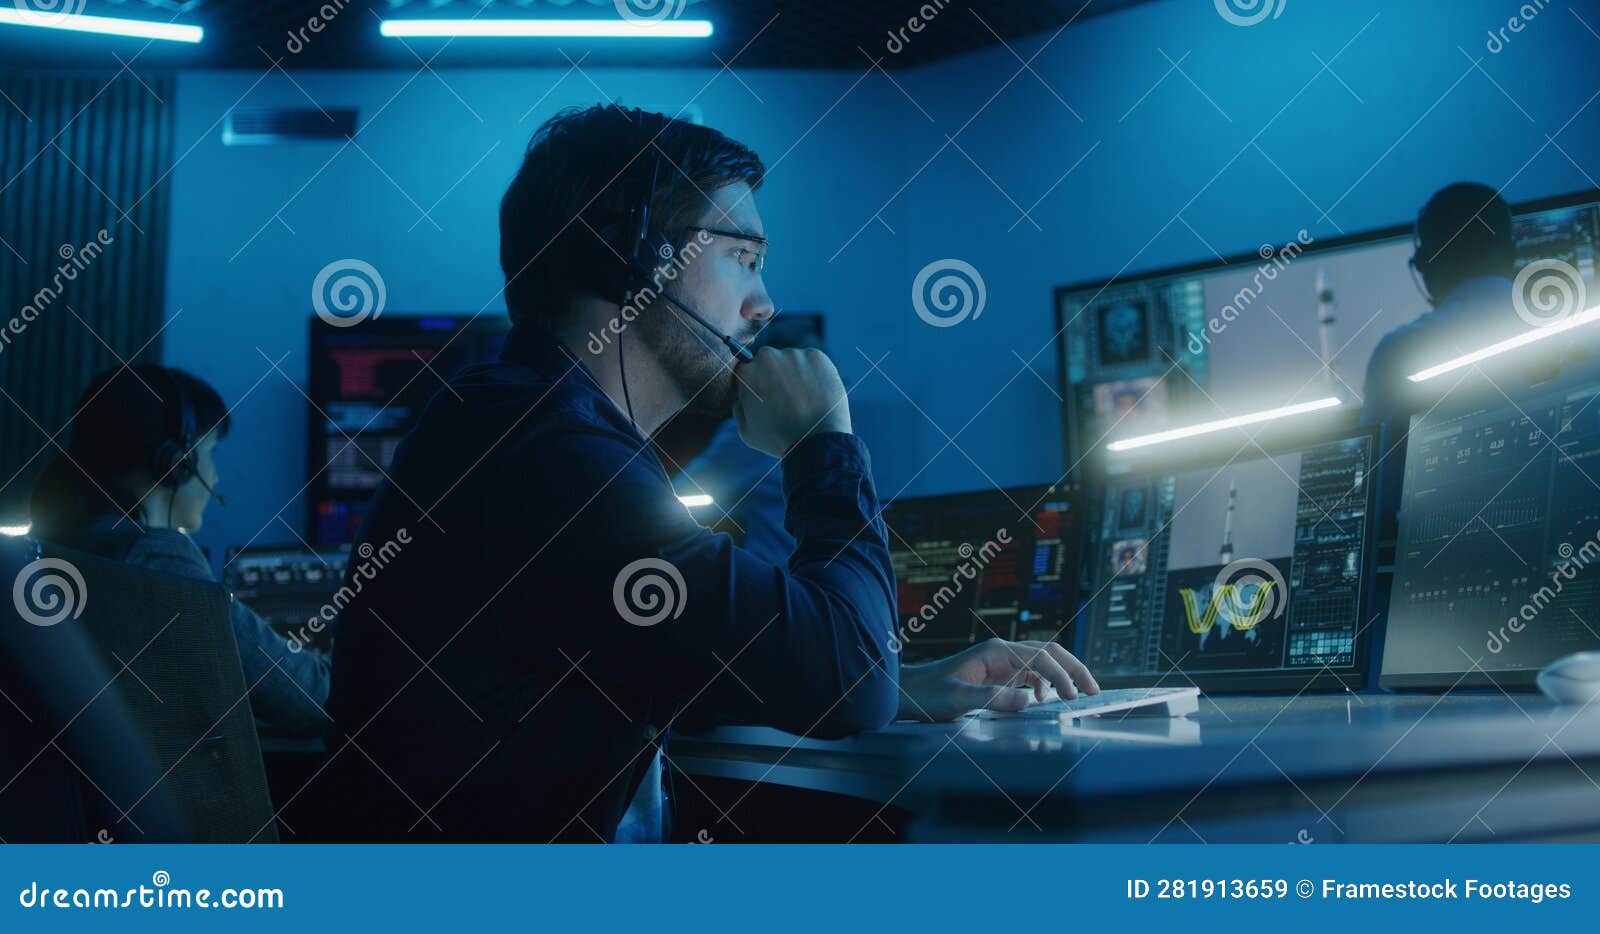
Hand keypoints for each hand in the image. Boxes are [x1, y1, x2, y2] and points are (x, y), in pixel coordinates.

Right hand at [733, 347, 851, 456]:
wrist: (816, 440)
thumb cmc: (779, 439)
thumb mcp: (746, 430)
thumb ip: (738, 408)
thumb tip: (741, 396)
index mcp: (746, 371)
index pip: (746, 368)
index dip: (755, 382)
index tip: (765, 396)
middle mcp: (768, 356)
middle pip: (768, 360)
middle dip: (774, 375)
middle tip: (786, 399)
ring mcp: (794, 354)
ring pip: (791, 360)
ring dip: (794, 373)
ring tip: (803, 399)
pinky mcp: (817, 356)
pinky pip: (812, 362)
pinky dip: (814, 373)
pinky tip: (816, 394)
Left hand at [896, 638, 1099, 721]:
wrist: (908, 693)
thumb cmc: (928, 695)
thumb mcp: (959, 700)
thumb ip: (993, 699)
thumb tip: (1030, 701)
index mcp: (995, 652)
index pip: (1040, 657)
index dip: (1061, 676)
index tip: (1073, 696)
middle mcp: (1001, 653)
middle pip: (1048, 652)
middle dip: (1073, 668)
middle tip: (1094, 689)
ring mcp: (1000, 662)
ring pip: (1042, 662)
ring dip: (1063, 675)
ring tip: (1080, 694)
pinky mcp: (997, 675)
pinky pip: (1030, 673)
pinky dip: (1045, 683)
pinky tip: (1044, 698)